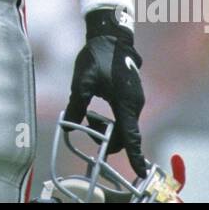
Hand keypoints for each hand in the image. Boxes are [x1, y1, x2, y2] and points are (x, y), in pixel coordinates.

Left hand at [64, 8, 147, 177]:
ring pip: (124, 124)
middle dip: (108, 138)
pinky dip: (113, 119)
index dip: (135, 156)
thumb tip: (69, 127)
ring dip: (109, 127)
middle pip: (126, 134)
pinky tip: (97, 109)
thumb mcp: (81, 83)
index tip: (140, 172)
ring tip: (89, 115)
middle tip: (88, 129)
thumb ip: (76, 106)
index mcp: (125, 104)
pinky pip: (125, 115)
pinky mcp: (132, 95)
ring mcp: (136, 99)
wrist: (111, 37)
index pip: (131, 137)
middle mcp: (135, 105)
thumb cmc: (97, 58)